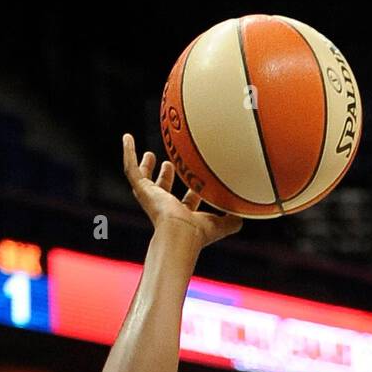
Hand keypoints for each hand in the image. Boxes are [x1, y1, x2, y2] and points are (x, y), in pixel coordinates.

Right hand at [123, 134, 242, 248]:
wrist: (180, 233)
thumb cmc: (198, 233)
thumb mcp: (220, 224)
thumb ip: (232, 221)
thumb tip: (244, 215)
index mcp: (182, 215)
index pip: (186, 203)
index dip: (192, 193)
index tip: (198, 182)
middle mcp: (165, 207)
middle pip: (163, 191)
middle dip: (166, 179)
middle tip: (169, 165)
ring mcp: (151, 198)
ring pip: (143, 180)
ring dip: (146, 168)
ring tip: (148, 155)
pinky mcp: (142, 190)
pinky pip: (131, 168)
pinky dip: (128, 152)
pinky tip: (127, 138)